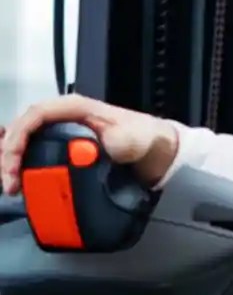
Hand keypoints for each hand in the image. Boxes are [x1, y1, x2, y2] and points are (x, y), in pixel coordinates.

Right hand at [1, 94, 178, 195]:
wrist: (155, 150)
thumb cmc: (144, 137)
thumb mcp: (133, 138)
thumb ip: (119, 141)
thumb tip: (100, 148)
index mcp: (76, 108)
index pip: (35, 115)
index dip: (18, 136)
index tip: (14, 162)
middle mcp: (64, 117)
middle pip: (22, 129)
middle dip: (10, 155)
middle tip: (11, 182)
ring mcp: (61, 132)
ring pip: (24, 142)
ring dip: (13, 163)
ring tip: (13, 186)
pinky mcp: (63, 148)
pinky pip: (33, 153)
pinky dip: (23, 167)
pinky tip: (21, 183)